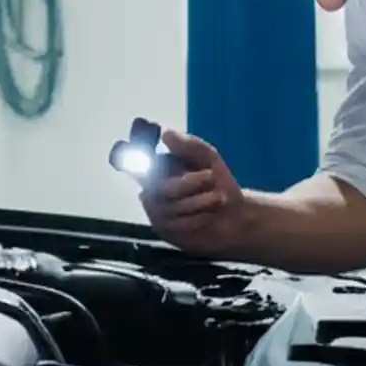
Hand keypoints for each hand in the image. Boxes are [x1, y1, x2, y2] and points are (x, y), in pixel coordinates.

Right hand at [137, 129, 246, 256]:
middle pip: (159, 187)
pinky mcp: (165, 231)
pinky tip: (210, 215)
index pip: (133, 163)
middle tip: (210, 176)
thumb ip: (188, 145)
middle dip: (188, 182)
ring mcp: (155, 212)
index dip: (130, 158)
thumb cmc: (217, 181)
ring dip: (200, 201)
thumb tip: (165, 134)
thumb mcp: (207, 157)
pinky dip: (199, 218)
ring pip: (171, 207)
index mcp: (155, 168)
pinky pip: (178, 224)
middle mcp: (149, 190)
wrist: (234, 214)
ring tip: (218, 198)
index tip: (140, 154)